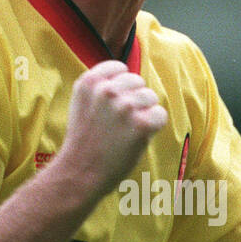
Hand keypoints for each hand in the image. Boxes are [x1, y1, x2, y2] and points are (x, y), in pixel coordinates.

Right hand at [59, 60, 167, 195]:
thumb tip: (132, 79)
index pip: (119, 68)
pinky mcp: (141, 123)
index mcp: (89, 82)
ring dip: (144, 113)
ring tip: (126, 131)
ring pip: (151, 97)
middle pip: (137, 81)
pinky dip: (154, 126)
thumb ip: (101, 88)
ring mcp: (125, 106)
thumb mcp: (82, 104)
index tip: (111, 105)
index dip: (120, 87)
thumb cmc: (84, 142)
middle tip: (118, 124)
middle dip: (133, 99)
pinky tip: (137, 138)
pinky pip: (160, 115)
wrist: (79, 173)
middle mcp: (107, 90)